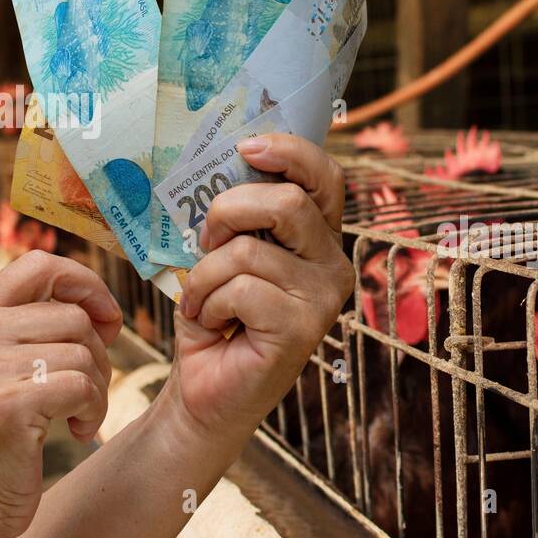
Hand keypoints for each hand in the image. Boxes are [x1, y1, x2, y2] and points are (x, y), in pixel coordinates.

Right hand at [0, 251, 120, 537]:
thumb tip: (98, 304)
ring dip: (97, 388)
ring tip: (78, 414)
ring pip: (85, 352)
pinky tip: (77, 430)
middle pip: (75, 315)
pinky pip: (85, 386)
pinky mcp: (9, 403)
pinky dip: (94, 410)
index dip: (85, 281)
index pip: (38, 264)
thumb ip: (29, 331)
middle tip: (87, 390)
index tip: (106, 316)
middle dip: (99, 354)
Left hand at [172, 134, 354, 444]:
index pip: (324, 177)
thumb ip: (238, 215)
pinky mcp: (303, 328)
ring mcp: (324, 298)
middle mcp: (334, 264)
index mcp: (319, 237)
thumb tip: (223, 163)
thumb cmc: (214, 316)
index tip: (246, 147)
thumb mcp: (224, 253)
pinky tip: (212, 325)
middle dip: (227, 212)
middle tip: (206, 242)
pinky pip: (240, 289)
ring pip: (249, 251)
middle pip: (286, 203)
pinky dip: (207, 304)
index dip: (290, 152)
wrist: (204, 390)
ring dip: (205, 275)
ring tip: (203, 301)